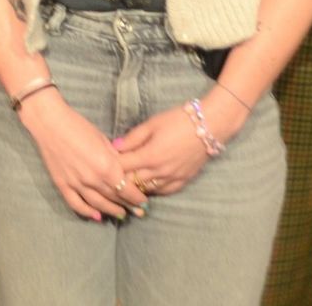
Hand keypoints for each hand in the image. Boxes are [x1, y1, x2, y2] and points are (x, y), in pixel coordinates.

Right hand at [17, 93, 144, 219]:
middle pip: (114, 197)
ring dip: (111, 211)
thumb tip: (124, 170)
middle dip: (128, 205)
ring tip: (121, 214)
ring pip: (98, 204)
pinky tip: (97, 216)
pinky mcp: (62, 185)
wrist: (50, 123)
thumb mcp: (103, 140)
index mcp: (106, 166)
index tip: (144, 201)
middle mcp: (93, 179)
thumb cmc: (78, 126)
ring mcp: (76, 184)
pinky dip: (88, 213)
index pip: (127, 189)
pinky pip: (76, 204)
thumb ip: (114, 158)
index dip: (137, 197)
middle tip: (138, 210)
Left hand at [114, 91, 246, 198]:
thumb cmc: (178, 120)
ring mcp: (172, 178)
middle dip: (120, 180)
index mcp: (150, 156)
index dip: (110, 166)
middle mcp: (160, 171)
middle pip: (132, 183)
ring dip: (135, 187)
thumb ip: (132, 138)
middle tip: (110, 176)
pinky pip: (164, 191)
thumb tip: (114, 147)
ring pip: (147, 190)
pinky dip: (153, 190)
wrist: (209, 125)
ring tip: (126, 183)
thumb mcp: (151, 124)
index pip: (123, 167)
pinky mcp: (183, 181)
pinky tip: (146, 186)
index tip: (102, 163)